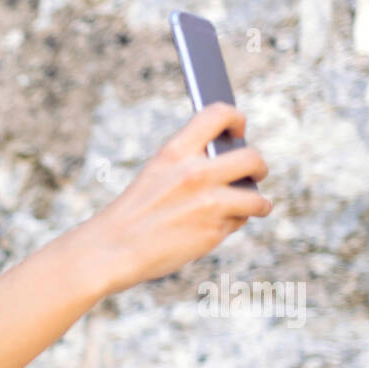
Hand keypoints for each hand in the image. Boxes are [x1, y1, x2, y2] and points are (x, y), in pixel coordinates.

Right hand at [84, 101, 273, 295]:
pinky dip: (235, 223)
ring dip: (258, 201)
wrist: (110, 251)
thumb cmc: (132, 215)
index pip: (218, 114)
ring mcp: (208, 203)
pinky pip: (239, 221)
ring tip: (256, 205)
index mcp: (174, 152)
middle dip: (258, 166)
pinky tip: (223, 226)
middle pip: (251, 157)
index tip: (238, 131)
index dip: (236, 119)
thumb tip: (230, 166)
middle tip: (255, 173)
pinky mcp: (212, 231)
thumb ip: (188, 166)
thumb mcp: (155, 175)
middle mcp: (195, 174)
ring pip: (254, 195)